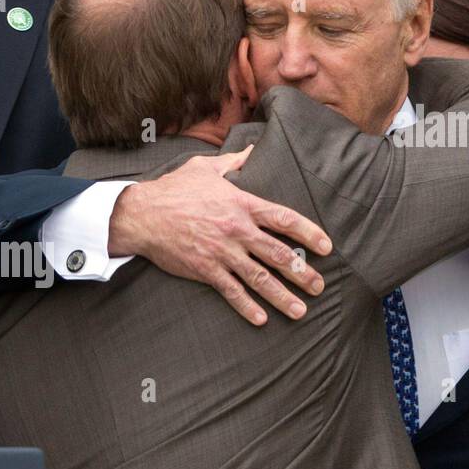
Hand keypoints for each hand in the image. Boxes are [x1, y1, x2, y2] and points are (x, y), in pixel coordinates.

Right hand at [107, 146, 332, 324]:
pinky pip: (231, 291)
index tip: (326, 246)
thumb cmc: (172, 189)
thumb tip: (253, 149)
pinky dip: (247, 306)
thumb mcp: (205, 168)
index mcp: (241, 203)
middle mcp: (237, 230)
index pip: (284, 219)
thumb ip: (233, 162)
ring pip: (259, 278)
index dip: (308, 233)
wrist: (142, 214)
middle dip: (302, 272)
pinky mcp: (205, 270)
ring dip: (282, 296)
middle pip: (278, 254)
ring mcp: (222, 252)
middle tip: (319, 286)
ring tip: (299, 310)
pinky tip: (261, 319)